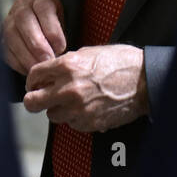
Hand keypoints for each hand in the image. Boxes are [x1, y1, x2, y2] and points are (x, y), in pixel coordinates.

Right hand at [1, 0, 65, 74]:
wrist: (38, 24)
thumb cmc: (54, 25)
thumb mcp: (62, 21)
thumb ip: (60, 32)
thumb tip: (59, 54)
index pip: (44, 8)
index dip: (52, 29)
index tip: (61, 47)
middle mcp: (22, 6)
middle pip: (24, 20)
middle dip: (37, 44)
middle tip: (47, 60)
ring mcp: (8, 21)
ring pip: (12, 36)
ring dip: (26, 55)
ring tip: (38, 68)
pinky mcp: (1, 37)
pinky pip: (5, 49)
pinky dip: (17, 61)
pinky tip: (28, 69)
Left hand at [22, 45, 147, 132]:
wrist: (145, 81)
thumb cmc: (120, 63)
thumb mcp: (88, 53)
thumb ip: (65, 63)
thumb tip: (49, 73)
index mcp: (67, 66)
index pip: (33, 75)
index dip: (32, 80)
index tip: (35, 84)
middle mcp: (69, 89)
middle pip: (32, 102)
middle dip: (34, 99)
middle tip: (40, 97)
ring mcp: (78, 109)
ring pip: (52, 115)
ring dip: (58, 108)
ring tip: (72, 100)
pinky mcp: (89, 123)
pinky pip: (71, 124)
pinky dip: (75, 118)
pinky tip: (87, 107)